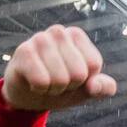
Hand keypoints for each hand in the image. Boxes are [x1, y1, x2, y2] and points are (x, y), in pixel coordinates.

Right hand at [1, 25, 116, 112]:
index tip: (73, 79)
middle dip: (69, 86)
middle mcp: (59, 32)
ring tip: (46, 81)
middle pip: (79, 73)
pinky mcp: (24, 51)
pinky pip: (42, 81)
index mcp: (77, 36)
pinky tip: (33, 82)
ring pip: (60, 79)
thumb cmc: (60, 87)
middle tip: (57, 82)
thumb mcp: (87, 90)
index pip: (94, 64)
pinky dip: (39, 89)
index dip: (85, 80)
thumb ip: (103, 88)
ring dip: (53, 89)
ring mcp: (40, 39)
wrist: (27, 95)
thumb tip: (95, 85)